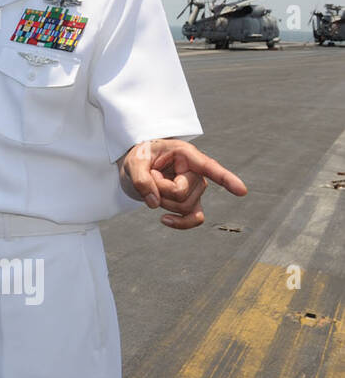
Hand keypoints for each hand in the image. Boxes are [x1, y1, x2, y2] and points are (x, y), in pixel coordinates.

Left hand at [121, 138, 247, 229]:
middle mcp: (196, 172)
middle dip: (159, 190)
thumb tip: (155, 204)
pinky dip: (180, 223)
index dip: (226, 179)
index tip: (242, 191)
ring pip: (182, 207)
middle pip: (181, 193)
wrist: (140, 166)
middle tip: (150, 176)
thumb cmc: (142, 158)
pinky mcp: (192, 202)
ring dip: (161, 200)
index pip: (209, 167)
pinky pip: (194, 218)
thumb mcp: (134, 162)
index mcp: (186, 154)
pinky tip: (165, 220)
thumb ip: (141, 180)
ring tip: (155, 185)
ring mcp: (196, 189)